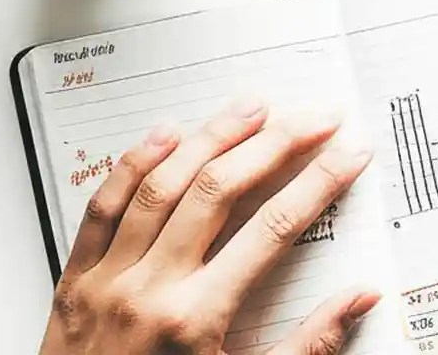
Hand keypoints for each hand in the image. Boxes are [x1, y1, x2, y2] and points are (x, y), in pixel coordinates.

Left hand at [41, 100, 376, 354]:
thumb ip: (308, 345)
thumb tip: (362, 298)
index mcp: (198, 320)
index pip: (273, 229)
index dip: (319, 183)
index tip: (350, 153)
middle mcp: (151, 290)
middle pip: (220, 191)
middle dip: (275, 144)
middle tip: (315, 117)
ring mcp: (108, 279)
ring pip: (162, 185)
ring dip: (211, 137)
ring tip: (253, 106)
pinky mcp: (75, 280)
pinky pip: (102, 207)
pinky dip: (133, 164)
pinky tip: (165, 134)